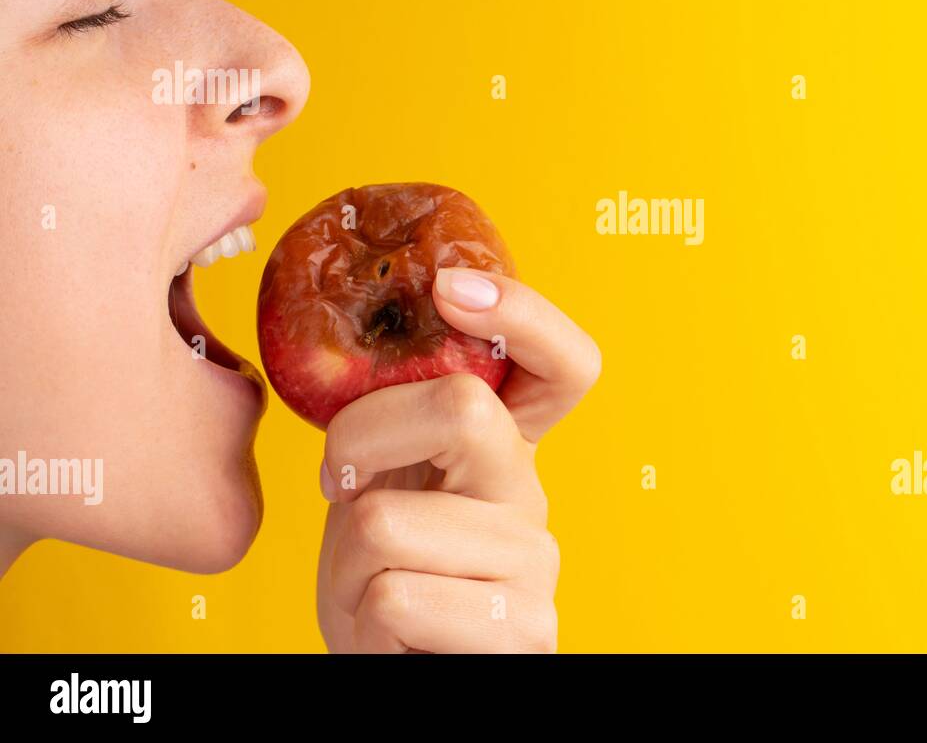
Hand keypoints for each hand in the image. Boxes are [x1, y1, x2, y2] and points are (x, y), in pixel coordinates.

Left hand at [315, 268, 599, 652]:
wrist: (390, 661)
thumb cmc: (381, 567)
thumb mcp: (379, 477)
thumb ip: (388, 415)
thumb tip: (349, 332)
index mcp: (505, 441)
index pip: (562, 362)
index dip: (522, 311)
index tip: (449, 287)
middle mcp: (530, 489)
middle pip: (463, 409)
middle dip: (363, 436)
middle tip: (343, 480)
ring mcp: (536, 560)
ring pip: (388, 523)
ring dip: (344, 564)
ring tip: (370, 585)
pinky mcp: (526, 630)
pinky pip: (398, 597)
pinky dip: (362, 618)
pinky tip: (393, 630)